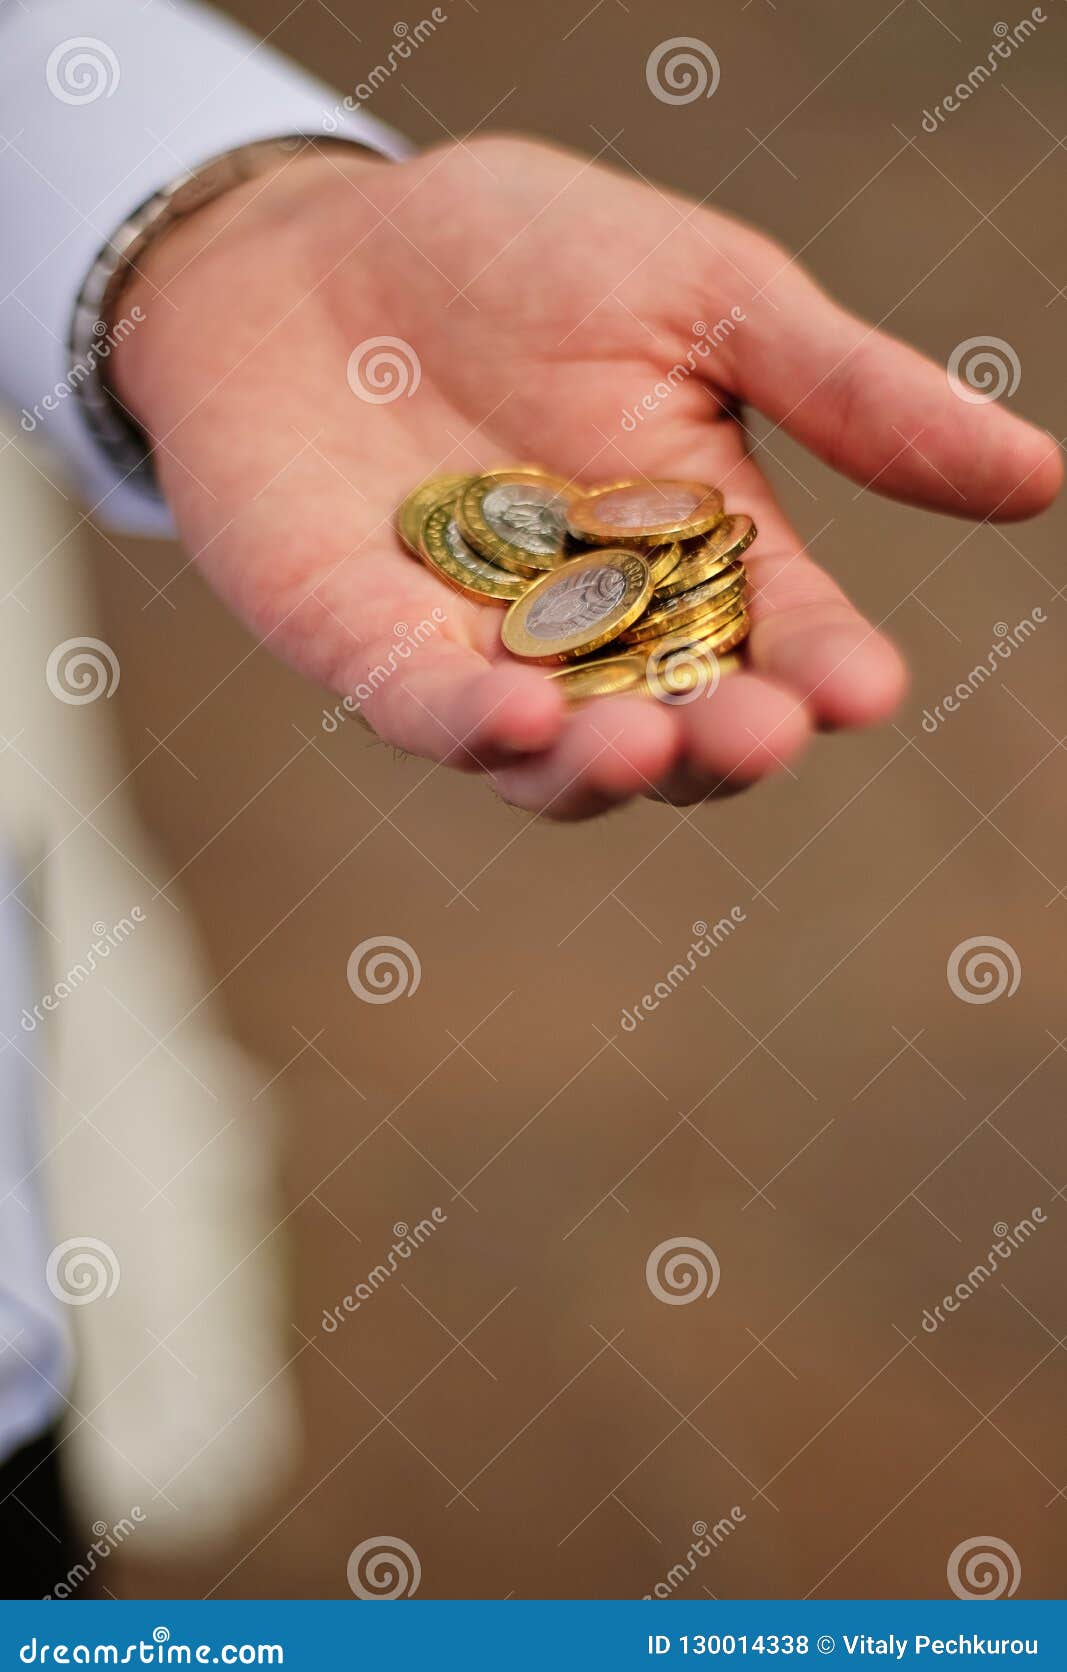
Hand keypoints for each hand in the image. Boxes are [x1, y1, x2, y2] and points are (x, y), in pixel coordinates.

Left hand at [113, 137, 1060, 818]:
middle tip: (760, 733)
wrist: (318, 241)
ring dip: (607, 766)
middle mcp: (604, 628)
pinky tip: (515, 719)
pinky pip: (425, 715)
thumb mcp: (707, 297)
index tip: (866, 688)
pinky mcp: (372, 652)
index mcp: (704, 549)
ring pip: (560, 757)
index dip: (826, 670)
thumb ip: (850, 393)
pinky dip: (470, 728)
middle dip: (725, 742)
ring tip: (643, 742)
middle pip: (683, 724)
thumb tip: (1040, 475)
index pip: (785, 633)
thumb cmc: (524, 256)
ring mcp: (487, 653)